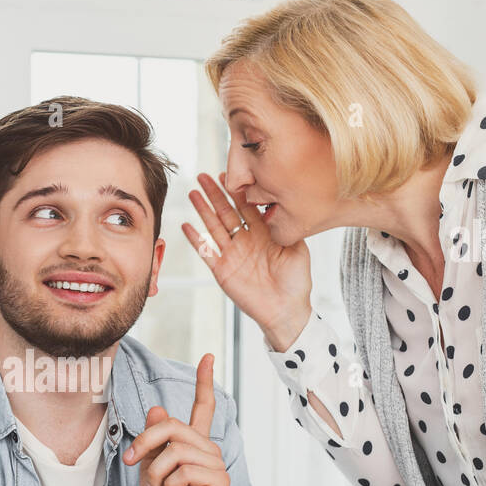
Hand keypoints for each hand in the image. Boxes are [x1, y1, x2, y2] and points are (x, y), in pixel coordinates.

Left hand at [122, 354, 227, 485]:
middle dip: (144, 443)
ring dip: (154, 474)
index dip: (204, 381)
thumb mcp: (149, 468)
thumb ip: (153, 441)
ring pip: (174, 451)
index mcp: (193, 444)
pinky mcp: (219, 481)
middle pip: (172, 426)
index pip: (203, 407)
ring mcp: (216, 464)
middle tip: (130, 461)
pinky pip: (184, 470)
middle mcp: (208, 449)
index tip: (208, 356)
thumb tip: (156, 408)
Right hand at [182, 172, 312, 345]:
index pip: (246, 207)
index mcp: (263, 234)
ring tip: (193, 193)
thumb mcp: (298, 249)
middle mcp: (245, 241)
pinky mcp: (222, 271)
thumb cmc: (296, 282)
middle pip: (226, 212)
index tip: (229, 175)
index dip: (237, 191)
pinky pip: (206, 252)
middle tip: (204, 176)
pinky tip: (187, 226)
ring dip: (203, 210)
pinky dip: (196, 240)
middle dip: (215, 194)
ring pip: (214, 227)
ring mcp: (232, 255)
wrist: (286, 311)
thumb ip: (287, 227)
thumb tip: (277, 205)